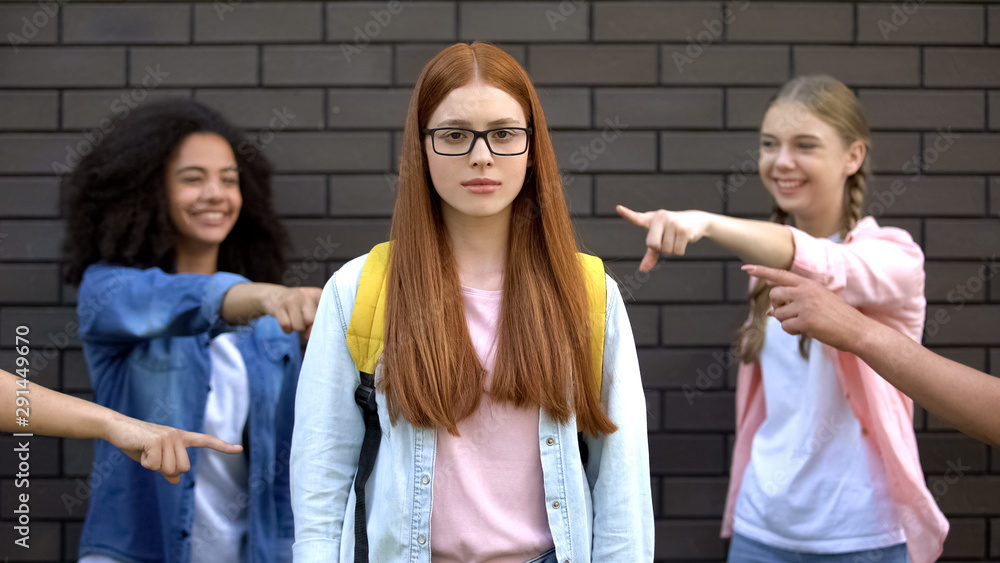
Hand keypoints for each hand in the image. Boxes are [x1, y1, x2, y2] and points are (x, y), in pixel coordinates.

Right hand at [105, 416, 241, 483]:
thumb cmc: (137, 443)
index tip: (239, 449)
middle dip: (165, 469)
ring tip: (144, 452)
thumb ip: (167, 468)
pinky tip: (139, 450)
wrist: (118, 427)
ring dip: (153, 466)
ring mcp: (168, 436)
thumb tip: (176, 480)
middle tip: (151, 456)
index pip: (205, 441)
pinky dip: (144, 463)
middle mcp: (178, 435)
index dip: (223, 446)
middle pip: (182, 468)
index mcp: (180, 438)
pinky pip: (154, 466)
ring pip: (169, 469)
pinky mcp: (157, 440)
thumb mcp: (154, 458)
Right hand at [261, 286, 322, 333]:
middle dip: (306, 325)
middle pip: (311, 320)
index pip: (324, 313)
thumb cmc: (298, 305)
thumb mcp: (311, 307)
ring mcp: (291, 300)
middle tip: (302, 320)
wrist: (275, 296)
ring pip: (299, 326)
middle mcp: (305, 294)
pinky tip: (287, 322)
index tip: (315, 324)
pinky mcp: (279, 307)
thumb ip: (316, 321)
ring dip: (296, 328)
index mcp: (317, 294)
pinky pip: (286, 326)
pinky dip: (287, 329)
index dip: (320, 323)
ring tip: (294, 320)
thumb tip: (309, 336)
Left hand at [617, 205, 711, 271]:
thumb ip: (650, 254)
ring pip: (666, 250)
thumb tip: (643, 270)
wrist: (697, 221)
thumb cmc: (673, 231)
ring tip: (677, 238)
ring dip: (672, 250)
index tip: (618, 208)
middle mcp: (660, 217)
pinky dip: (680, 250)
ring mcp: (672, 222)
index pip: (637, 217)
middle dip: (660, 248)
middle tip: (667, 240)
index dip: (628, 213)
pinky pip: (677, 251)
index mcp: (651, 218)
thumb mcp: (660, 239)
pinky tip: (684, 239)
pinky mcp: (683, 229)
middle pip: (652, 245)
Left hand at [743, 264, 865, 351]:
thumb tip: (769, 313)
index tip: (746, 268)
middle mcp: (806, 292)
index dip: (762, 271)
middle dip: (777, 306)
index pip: (781, 275)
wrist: (857, 330)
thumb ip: (796, 300)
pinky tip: (806, 330)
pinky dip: (792, 331)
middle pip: (774, 295)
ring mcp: (806, 306)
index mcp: (809, 284)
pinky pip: (786, 327)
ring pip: (778, 314)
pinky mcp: (806, 321)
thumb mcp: (819, 299)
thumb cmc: (837, 316)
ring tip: (805, 323)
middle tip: (790, 313)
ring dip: (787, 321)